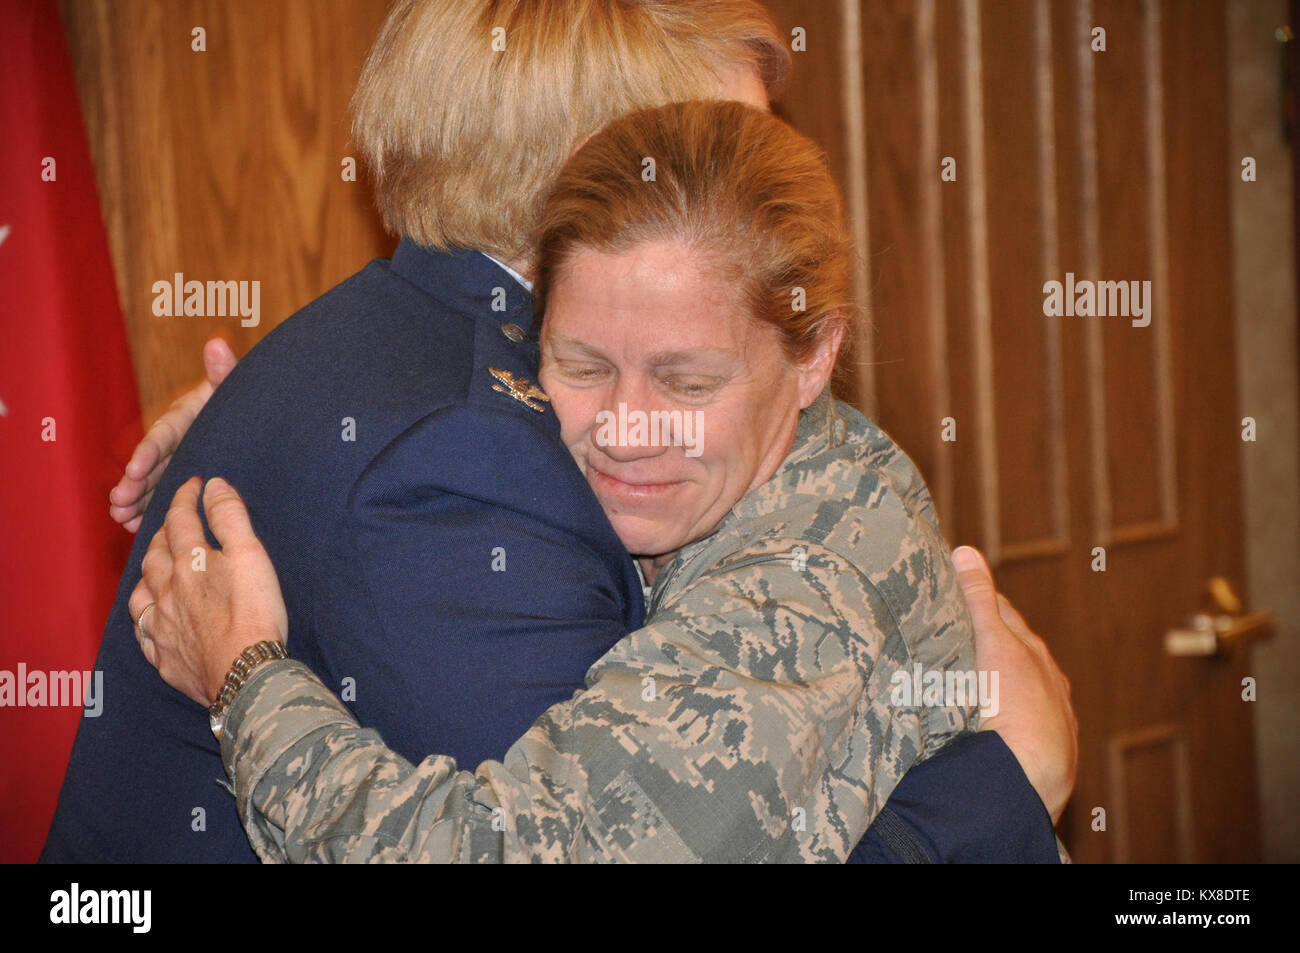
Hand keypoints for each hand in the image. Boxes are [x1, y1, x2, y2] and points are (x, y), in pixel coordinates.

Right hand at [110, 337, 237, 531]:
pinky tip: (136, 528)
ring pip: (155, 482)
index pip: (164, 434)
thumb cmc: (254, 399)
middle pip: (153, 462)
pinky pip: (168, 494)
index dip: (148, 452)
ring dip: (136, 500)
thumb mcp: (241, 387)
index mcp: (188, 415)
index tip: (133, 469)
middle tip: (117, 503)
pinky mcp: (192, 476)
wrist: (271, 418)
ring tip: (120, 520)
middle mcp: (181, 438)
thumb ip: (226, 371)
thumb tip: (216, 343)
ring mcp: (185, 458)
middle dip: (134, 484)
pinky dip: (152, 510)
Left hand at [129, 477, 286, 706]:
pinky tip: (152, 616)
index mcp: (189, 563)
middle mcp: (167, 591)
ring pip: (141, 591)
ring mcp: (162, 626)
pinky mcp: (164, 656)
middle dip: (164, 532)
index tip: (195, 485)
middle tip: (176, 523)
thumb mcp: (251, 555)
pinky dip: (145, 616)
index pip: (181, 519)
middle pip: (156, 553)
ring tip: (157, 567)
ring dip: (147, 573)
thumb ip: (230, 517)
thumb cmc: (254, 613)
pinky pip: (143, 631)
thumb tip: (213, 486)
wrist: (245, 674)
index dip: (186, 497)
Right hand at [953, 545, 1077, 823]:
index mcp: (1032, 652)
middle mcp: (1047, 682)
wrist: (1030, 776)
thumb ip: (978, 600)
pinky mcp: (1044, 752)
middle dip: (984, 641)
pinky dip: (1003, 717)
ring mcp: (1048, 717)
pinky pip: (1019, 724)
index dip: (974, 601)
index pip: (1001, 613)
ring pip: (1016, 689)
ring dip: (994, 683)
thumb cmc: (1013, 705)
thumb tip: (966, 552)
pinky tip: (985, 725)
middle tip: (947, 634)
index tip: (949, 593)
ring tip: (962, 683)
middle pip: (1010, 651)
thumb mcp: (992, 643)